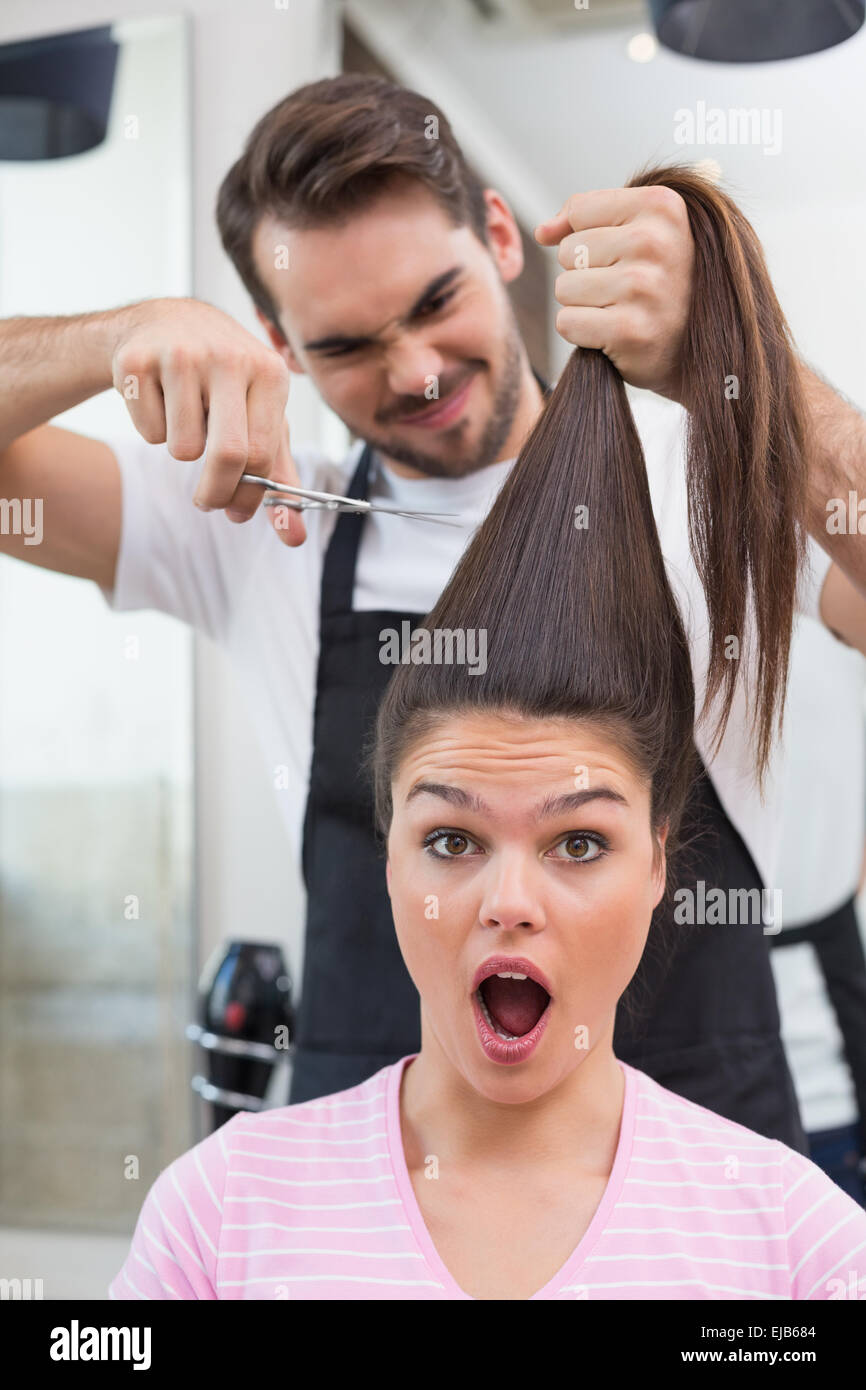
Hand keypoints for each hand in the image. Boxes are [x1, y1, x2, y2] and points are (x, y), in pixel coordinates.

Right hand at [109, 297, 305, 545]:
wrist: (165, 323)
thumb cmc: (224, 381)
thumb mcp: (261, 417)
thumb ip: (279, 477)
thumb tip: (295, 537)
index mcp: (269, 372)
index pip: (263, 455)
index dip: (249, 496)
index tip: (237, 513)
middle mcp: (229, 357)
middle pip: (227, 456)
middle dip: (216, 493)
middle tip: (207, 502)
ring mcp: (181, 355)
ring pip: (182, 448)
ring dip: (182, 451)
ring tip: (185, 420)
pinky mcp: (137, 362)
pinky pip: (148, 432)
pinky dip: (153, 430)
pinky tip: (160, 399)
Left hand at [535, 185, 693, 404]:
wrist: (699, 352)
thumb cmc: (664, 287)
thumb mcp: (643, 233)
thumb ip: (588, 218)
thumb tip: (543, 232)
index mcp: (663, 207)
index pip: (581, 210)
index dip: (588, 237)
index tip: (623, 255)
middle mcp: (654, 242)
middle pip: (568, 251)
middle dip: (585, 274)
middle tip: (626, 291)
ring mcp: (642, 288)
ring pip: (564, 288)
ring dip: (583, 305)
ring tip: (621, 310)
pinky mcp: (628, 331)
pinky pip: (567, 322)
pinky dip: (582, 332)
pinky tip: (614, 333)